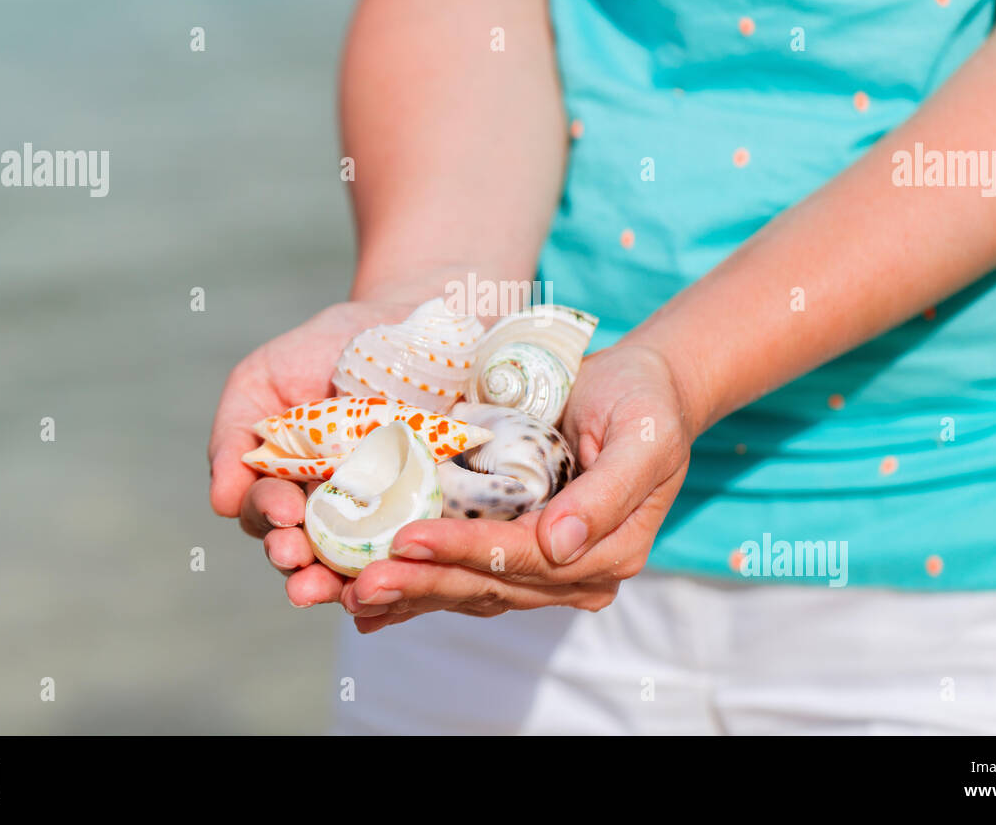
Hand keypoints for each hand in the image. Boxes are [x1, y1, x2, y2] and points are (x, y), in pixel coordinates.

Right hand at [207, 300, 414, 605]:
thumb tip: (220, 502)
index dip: (269, 514)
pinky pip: (409, 546)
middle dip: (296, 560)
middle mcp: (325, 508)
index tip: (284, 511)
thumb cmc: (321, 350)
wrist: (400, 325)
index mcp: (282, 483)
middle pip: (303, 550)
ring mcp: (375, 513)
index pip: (265, 512)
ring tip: (333, 587)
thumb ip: (233, 437)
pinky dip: (400, 565)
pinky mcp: (424, 508)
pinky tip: (395, 572)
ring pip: (351, 562)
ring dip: (337, 580)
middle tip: (297, 559)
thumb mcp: (261, 380)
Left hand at [339, 344, 692, 631]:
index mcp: (609, 552)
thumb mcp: (642, 437)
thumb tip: (558, 546)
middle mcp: (573, 572)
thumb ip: (607, 494)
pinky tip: (369, 605)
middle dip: (422, 584)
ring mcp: (543, 569)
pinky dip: (417, 590)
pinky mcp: (515, 554)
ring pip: (468, 591)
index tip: (407, 538)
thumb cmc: (644, 404)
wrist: (640, 390)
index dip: (464, 552)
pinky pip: (462, 578)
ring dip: (410, 594)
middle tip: (361, 582)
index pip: (523, 560)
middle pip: (488, 585)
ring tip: (351, 595)